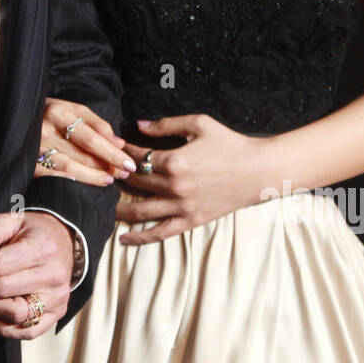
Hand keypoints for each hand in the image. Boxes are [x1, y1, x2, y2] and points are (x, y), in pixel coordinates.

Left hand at [0, 210, 74, 338]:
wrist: (63, 243)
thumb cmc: (33, 233)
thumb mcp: (11, 221)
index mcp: (43, 249)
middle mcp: (54, 276)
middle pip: (0, 290)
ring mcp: (57, 299)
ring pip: (12, 315)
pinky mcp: (56, 314)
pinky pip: (27, 332)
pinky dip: (3, 329)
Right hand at [34, 97, 134, 185]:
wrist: (18, 116)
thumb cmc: (53, 114)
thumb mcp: (75, 110)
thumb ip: (98, 125)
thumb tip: (119, 144)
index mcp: (59, 113)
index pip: (92, 138)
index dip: (112, 153)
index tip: (129, 164)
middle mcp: (45, 130)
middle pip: (82, 154)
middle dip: (106, 166)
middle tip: (123, 174)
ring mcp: (35, 147)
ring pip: (69, 167)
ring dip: (92, 177)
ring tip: (108, 180)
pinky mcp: (27, 163)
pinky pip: (49, 175)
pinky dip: (64, 180)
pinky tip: (78, 185)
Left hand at [116, 114, 271, 244]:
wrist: (259, 170)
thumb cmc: (230, 143)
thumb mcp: (199, 124)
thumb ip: (167, 124)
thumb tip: (139, 125)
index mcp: (174, 161)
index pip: (137, 157)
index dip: (123, 151)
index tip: (115, 147)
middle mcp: (174, 186)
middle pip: (135, 183)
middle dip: (118, 176)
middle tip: (107, 173)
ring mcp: (182, 206)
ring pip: (141, 210)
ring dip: (119, 208)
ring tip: (105, 205)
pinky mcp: (191, 220)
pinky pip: (161, 233)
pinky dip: (140, 237)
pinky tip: (123, 238)